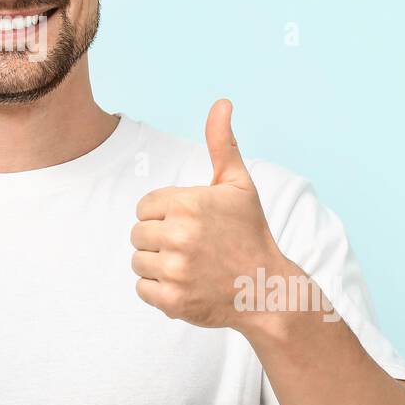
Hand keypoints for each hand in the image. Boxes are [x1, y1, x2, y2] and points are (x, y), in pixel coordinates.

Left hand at [131, 99, 287, 329]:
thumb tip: (221, 103)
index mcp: (188, 204)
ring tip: (188, 265)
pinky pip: (142, 289)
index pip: (145, 207)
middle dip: (159, 238)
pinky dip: (158, 290)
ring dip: (157, 264)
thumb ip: (221, 143)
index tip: (190, 224)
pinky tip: (186, 284)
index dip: (165, 214)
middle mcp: (179, 235)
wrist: (267, 289)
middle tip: (190, 247)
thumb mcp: (238, 185)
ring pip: (138, 261)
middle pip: (137, 234)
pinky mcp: (172, 301)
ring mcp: (175, 270)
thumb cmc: (249, 233)